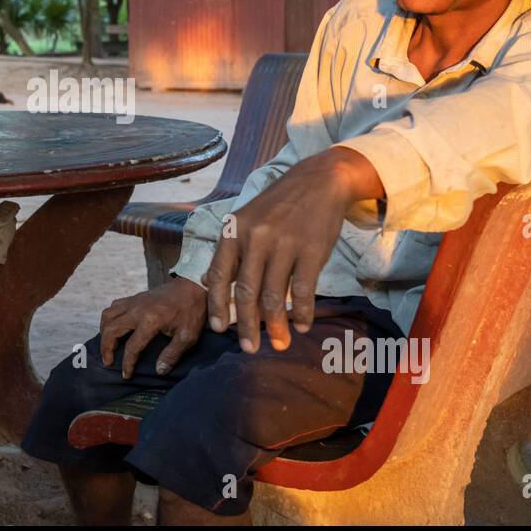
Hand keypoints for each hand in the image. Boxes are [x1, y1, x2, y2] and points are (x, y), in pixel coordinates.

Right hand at [99, 276, 207, 378]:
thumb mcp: (188, 336)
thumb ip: (172, 354)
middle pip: (111, 330)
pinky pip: (113, 307)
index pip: (132, 347)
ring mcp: (134, 301)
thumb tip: (159, 370)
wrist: (193, 285)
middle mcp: (137, 310)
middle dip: (106, 349)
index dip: (127, 363)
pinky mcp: (134, 297)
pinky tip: (113, 328)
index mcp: (150, 320)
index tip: (126, 375)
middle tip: (108, 362)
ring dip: (104, 333)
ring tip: (108, 346)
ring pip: (107, 316)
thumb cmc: (192, 311)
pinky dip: (109, 319)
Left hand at [204, 147, 382, 354]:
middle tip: (249, 349)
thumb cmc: (279, 205)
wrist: (319, 180)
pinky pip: (303, 290)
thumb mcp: (245, 219)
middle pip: (246, 292)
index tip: (219, 330)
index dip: (218, 306)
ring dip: (276, 326)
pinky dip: (303, 313)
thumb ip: (230, 251)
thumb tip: (210, 280)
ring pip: (274, 296)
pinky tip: (303, 326)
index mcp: (234, 231)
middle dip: (247, 326)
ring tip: (280, 343)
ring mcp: (283, 243)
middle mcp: (255, 237)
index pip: (220, 276)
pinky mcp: (311, 249)